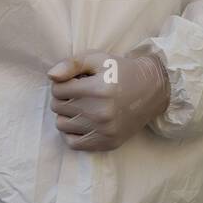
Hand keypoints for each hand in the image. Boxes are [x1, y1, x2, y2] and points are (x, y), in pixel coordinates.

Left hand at [47, 51, 170, 150]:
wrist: (151, 90)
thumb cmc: (121, 71)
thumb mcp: (98, 59)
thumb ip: (72, 64)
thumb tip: (51, 76)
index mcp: (98, 89)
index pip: (57, 89)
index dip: (62, 82)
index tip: (74, 81)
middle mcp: (101, 112)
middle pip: (58, 107)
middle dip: (63, 97)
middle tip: (78, 93)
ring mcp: (105, 130)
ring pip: (62, 125)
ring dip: (66, 114)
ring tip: (80, 106)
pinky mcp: (108, 143)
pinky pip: (74, 144)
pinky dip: (71, 133)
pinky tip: (81, 122)